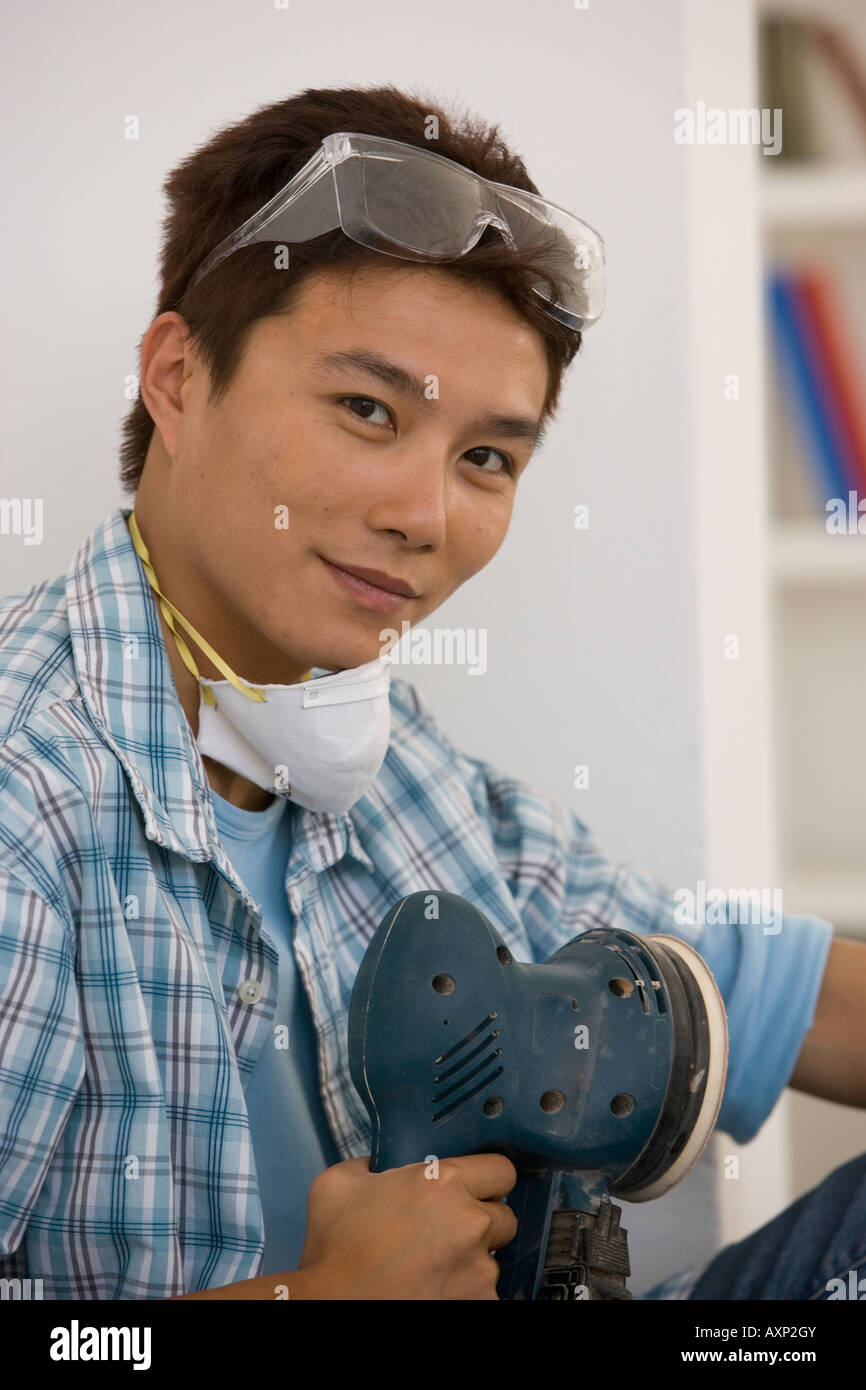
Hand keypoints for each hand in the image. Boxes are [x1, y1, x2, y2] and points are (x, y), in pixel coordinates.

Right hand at [295, 1152, 517, 1299]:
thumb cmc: (335, 1252)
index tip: (476, 1186)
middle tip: (448, 1227)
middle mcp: (469, 1223)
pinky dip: (463, 1289)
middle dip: (481, 1219)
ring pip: (492, 1257)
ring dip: (471, 1257)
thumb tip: (378, 1166)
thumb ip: (370, 1164)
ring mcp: (477, 1269)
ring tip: (432, 1263)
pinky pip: (482, 1291)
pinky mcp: (475, 1302)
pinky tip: (433, 1286)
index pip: (501, 1169)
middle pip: (504, 1215)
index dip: (487, 1178)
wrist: (331, 1305)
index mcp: (443, 1183)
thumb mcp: (339, 1183)